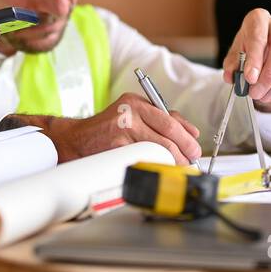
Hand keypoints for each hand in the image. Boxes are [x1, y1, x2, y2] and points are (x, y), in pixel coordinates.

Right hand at [15, 93, 202, 165]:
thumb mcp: (132, 115)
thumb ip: (158, 119)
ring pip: (160, 148)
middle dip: (185, 150)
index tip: (195, 145)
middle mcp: (130, 112)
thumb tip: (190, 133)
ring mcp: (123, 130)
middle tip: (192, 159)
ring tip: (180, 167)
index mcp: (136, 101)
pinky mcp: (117, 147)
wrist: (75, 140)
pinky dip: (157, 166)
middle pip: (168, 133)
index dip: (187, 135)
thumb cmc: (107, 130)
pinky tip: (162, 170)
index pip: (170, 118)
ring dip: (174, 160)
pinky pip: (145, 158)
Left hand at [223, 9, 270, 109]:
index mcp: (259, 19)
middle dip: (269, 75)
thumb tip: (231, 77)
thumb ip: (232, 65)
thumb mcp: (234, 55)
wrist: (264, 53)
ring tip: (264, 96)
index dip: (255, 59)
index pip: (258, 37)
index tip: (250, 78)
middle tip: (256, 93)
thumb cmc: (248, 50)